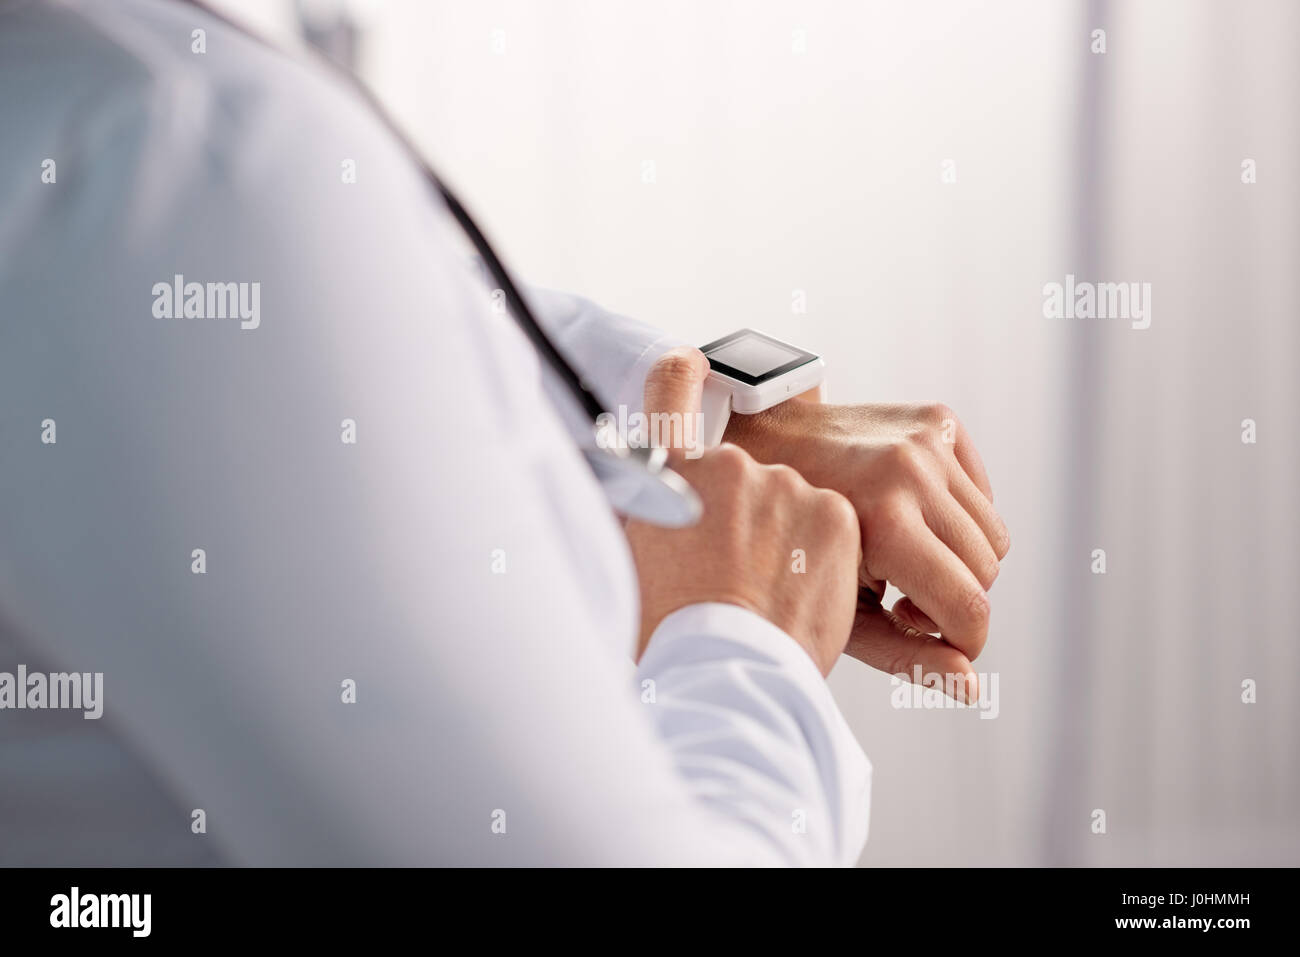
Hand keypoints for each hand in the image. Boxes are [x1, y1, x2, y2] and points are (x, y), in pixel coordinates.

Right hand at [625, 349, 861, 675]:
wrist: (723, 669)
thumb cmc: (671, 633)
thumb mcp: (632, 563)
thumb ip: (640, 519)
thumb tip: (632, 507)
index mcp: (671, 472)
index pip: (670, 390)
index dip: (682, 374)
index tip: (693, 364)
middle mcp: (728, 465)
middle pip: (745, 476)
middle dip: (746, 519)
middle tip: (734, 576)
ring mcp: (786, 485)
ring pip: (794, 503)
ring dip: (788, 542)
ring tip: (767, 600)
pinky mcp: (835, 515)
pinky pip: (833, 527)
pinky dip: (825, 560)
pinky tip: (799, 598)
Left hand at [724, 398, 1009, 696]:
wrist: (759, 443)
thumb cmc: (787, 542)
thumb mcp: (833, 607)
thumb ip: (903, 652)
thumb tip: (971, 687)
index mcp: (884, 519)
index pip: (968, 604)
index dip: (965, 641)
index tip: (943, 647)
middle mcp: (913, 471)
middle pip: (986, 571)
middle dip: (957, 600)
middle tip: (903, 601)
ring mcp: (928, 438)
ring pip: (994, 534)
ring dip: (961, 561)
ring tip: (903, 564)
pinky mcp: (939, 418)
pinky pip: (982, 493)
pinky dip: (957, 520)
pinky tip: (909, 522)